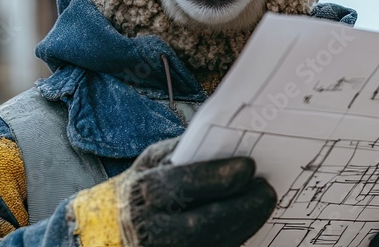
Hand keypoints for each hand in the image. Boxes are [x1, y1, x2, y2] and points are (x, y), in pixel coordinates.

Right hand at [71, 138, 277, 246]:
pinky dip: (234, 236)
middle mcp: (150, 228)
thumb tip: (225, 142)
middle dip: (242, 207)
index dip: (220, 177)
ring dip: (244, 224)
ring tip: (262, 203)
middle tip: (266, 190)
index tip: (248, 167)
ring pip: (212, 243)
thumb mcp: (151, 162)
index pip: (185, 185)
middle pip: (204, 223)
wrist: (112, 230)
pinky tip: (246, 221)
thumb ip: (184, 153)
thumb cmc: (136, 188)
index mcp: (142, 193)